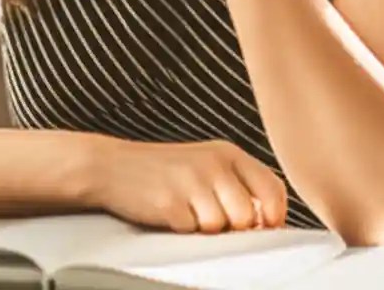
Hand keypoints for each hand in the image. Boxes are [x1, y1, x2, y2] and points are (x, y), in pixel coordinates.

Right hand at [88, 137, 287, 233]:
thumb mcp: (205, 165)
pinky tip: (167, 210)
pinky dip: (181, 228)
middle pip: (248, 216)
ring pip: (221, 227)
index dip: (273, 215)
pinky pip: (192, 231)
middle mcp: (213, 164)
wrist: (110, 166)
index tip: (261, 225)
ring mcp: (192, 182)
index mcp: (227, 153)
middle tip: (206, 213)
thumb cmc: (162, 171)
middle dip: (231, 225)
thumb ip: (238, 185)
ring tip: (184, 209)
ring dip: (204, 227)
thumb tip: (269, 222)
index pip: (272, 189)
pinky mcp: (171, 202)